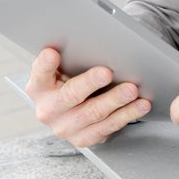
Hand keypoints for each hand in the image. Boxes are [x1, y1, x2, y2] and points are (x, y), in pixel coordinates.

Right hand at [25, 47, 150, 147]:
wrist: (72, 109)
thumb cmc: (71, 79)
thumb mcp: (64, 66)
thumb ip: (71, 55)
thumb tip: (93, 40)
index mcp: (39, 87)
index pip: (40, 73)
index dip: (45, 64)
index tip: (52, 53)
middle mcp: (48, 110)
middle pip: (70, 95)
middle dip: (90, 83)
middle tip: (107, 72)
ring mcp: (65, 127)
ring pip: (93, 113)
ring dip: (115, 101)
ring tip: (132, 89)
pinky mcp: (83, 139)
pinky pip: (108, 127)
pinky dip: (126, 115)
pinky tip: (139, 106)